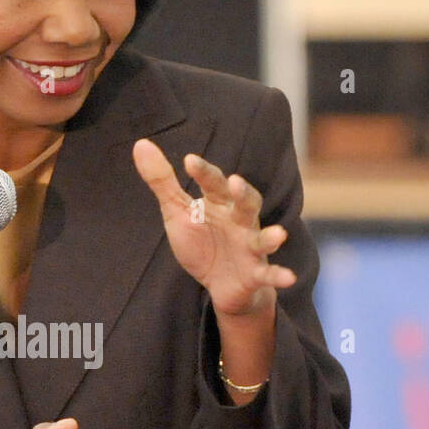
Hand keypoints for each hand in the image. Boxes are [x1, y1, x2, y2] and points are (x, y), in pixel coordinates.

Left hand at [132, 140, 296, 316]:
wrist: (220, 284)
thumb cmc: (202, 241)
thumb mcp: (177, 212)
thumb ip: (162, 181)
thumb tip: (140, 144)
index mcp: (220, 203)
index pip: (214, 184)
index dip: (204, 173)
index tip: (188, 161)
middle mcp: (240, 221)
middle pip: (246, 203)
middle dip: (243, 194)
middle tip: (236, 183)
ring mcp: (250, 246)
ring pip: (262, 238)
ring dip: (271, 237)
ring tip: (280, 234)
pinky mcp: (255, 273)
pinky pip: (268, 274)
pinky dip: (278, 276)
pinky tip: (288, 279)